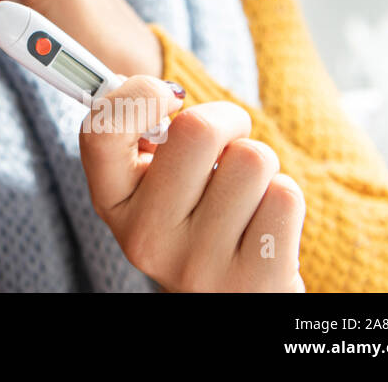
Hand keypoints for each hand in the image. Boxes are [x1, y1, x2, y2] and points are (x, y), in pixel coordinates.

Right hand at [79, 76, 306, 291]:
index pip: (101, 130)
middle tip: (227, 140)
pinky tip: (264, 222)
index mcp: (112, 203)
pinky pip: (285, 196)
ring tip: (244, 193)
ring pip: (252, 158)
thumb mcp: (153, 181)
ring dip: (260, 165)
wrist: (229, 296)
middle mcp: (146, 238)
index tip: (170, 97)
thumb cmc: (193, 217)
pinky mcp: (254, 281)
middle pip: (198, 128)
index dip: (138, 95)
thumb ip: (142, 132)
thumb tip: (158, 89)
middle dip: (227, 120)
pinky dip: (282, 197)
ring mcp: (199, 264)